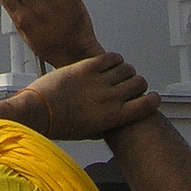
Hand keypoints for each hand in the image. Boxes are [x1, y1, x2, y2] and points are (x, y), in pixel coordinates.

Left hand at [13, 53, 158, 140]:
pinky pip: (110, 57)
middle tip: (131, 82)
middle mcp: (110, 99)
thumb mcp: (89, 133)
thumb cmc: (59, 125)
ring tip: (118, 72)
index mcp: (114, 117)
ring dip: (125, 69)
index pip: (147, 105)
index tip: (151, 97)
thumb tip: (113, 123)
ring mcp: (99, 81)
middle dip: (137, 82)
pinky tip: (109, 61)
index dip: (152, 99)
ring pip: (126, 68)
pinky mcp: (86, 67)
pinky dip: (113, 58)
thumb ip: (105, 126)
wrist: (37, 112)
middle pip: (139, 83)